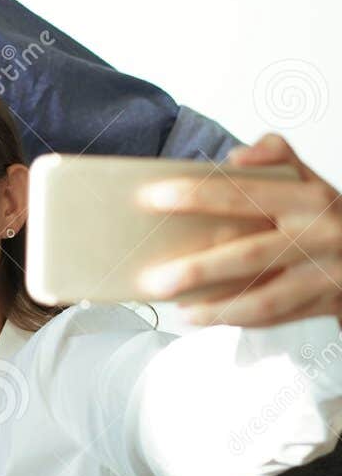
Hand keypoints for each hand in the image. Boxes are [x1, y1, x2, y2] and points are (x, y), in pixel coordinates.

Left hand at [136, 134, 341, 325]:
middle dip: (197, 271)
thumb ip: (276, 155)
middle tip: (151, 280)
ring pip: (264, 299)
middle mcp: (320, 236)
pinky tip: (202, 316)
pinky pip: (276, 318)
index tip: (150, 197)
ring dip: (215, 309)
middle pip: (248, 256)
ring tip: (175, 308)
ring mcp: (325, 275)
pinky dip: (237, 320)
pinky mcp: (327, 303)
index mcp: (310, 198)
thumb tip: (237, 157)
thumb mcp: (308, 177)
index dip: (198, 195)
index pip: (244, 194)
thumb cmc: (325, 212)